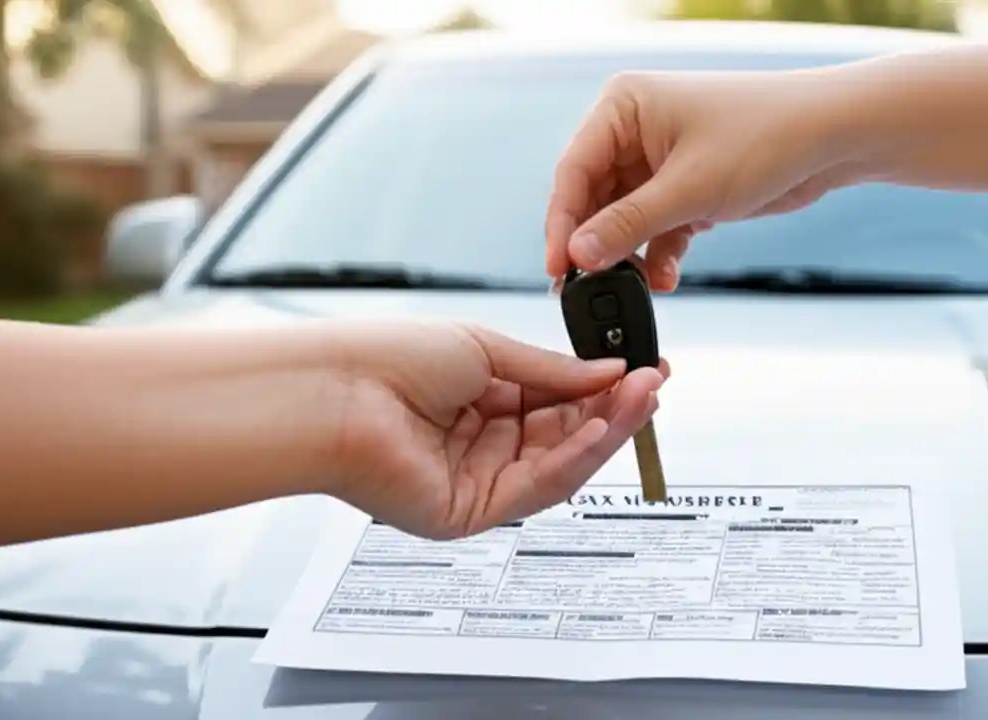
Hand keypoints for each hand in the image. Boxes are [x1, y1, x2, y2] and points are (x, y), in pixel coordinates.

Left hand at [326, 321, 667, 539]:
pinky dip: (576, 458)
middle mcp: (481, 444)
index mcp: (480, 401)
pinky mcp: (470, 513)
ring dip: (606, 431)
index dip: (601, 389)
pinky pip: (537, 487)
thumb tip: (608, 373)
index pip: (557, 401)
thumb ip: (551, 371)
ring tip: (642, 397)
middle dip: (613, 410)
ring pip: (560, 463)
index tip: (641, 370)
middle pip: (566, 434)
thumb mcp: (487, 349)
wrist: (334, 393)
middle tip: (654, 383)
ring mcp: (477, 481)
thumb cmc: (388, 361)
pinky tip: (603, 428)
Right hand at [545, 70, 854, 290]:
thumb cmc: (765, 137)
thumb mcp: (689, 188)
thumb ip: (629, 224)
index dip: (562, 224)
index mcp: (623, 106)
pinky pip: (655, 228)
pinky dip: (658, 254)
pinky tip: (666, 279)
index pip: (573, 170)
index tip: (558, 268)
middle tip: (588, 290)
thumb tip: (577, 254)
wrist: (833, 138)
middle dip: (596, 245)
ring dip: (629, 255)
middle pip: (593, 198)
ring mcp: (658, 160)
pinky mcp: (684, 187)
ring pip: (623, 218)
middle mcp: (634, 129)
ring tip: (633, 289)